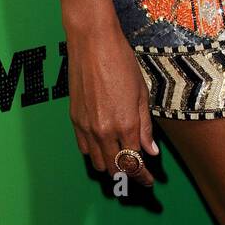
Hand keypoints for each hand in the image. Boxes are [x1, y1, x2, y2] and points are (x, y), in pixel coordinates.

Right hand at [67, 25, 158, 187]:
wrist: (93, 44)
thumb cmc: (121, 62)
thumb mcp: (141, 93)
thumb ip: (145, 126)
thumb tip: (151, 152)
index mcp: (125, 124)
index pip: (134, 163)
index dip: (143, 176)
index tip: (149, 181)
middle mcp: (104, 131)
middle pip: (115, 168)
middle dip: (128, 175)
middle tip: (138, 174)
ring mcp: (86, 127)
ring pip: (98, 162)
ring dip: (111, 166)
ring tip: (122, 160)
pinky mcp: (74, 120)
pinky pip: (84, 148)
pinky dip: (95, 153)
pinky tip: (104, 146)